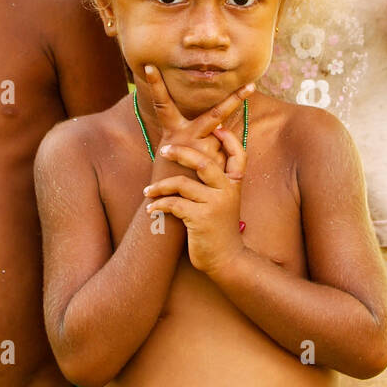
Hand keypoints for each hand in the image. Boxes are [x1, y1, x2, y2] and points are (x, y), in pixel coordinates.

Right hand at [142, 63, 252, 175]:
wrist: (166, 209)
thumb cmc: (169, 177)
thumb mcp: (173, 151)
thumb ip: (193, 136)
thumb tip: (221, 126)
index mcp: (171, 131)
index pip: (162, 102)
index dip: (154, 84)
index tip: (151, 65)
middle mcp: (185, 136)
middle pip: (214, 114)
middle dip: (235, 99)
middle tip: (252, 85)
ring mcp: (200, 149)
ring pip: (221, 140)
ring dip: (217, 152)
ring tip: (201, 170)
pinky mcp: (212, 163)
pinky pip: (224, 156)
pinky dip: (220, 165)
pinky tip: (207, 178)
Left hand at [143, 127, 246, 274]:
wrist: (226, 260)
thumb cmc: (219, 226)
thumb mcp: (225, 200)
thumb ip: (216, 180)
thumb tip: (197, 155)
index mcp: (235, 183)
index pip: (239, 154)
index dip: (229, 138)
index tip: (216, 127)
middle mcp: (227, 190)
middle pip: (203, 162)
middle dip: (181, 153)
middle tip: (163, 150)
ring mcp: (215, 204)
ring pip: (182, 183)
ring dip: (160, 186)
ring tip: (147, 191)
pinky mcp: (201, 219)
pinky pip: (174, 204)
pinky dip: (159, 205)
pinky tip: (150, 209)